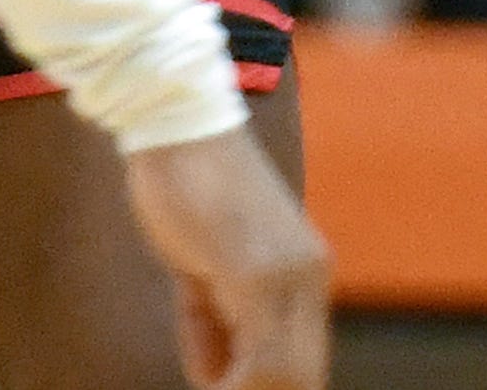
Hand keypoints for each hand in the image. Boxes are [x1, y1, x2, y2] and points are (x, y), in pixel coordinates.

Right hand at [123, 128, 331, 389]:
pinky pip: (257, 357)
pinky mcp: (257, 274)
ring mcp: (288, 276)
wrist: (177, 123)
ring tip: (209, 382)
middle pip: (302, 374)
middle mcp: (309, 276)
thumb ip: (215, 318)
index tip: (227, 386)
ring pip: (285, 373)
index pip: (304, 360)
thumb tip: (213, 378)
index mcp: (304, 271)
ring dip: (243, 389)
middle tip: (213, 387)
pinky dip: (228, 380)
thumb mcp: (204, 266)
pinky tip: (206, 380)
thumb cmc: (185, 186)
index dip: (269, 386)